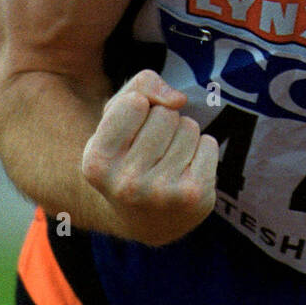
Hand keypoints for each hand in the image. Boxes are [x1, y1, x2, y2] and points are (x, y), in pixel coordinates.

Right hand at [82, 69, 218, 245]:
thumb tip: (179, 99)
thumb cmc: (129, 153)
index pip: (135, 102)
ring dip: (182, 138)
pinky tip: (185, 173)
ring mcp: (161, 193)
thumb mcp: (118, 116)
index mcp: (96, 161)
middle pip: (165, 114)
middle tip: (151, 152)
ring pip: (189, 127)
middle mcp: (125, 183)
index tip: (129, 134)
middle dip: (162, 123)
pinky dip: (202, 151)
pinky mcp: (193, 197)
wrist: (145, 218)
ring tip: (167, 163)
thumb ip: (141, 86)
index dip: (138, 109)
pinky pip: (209, 144)